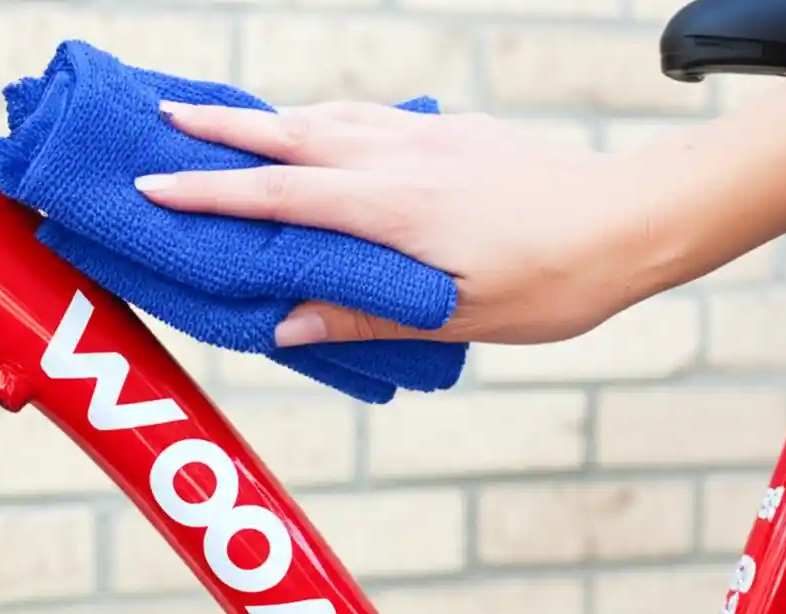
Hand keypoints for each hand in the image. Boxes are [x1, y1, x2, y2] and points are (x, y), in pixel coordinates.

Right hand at [135, 101, 669, 345]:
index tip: (153, 183)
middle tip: (163, 117)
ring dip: (270, 117)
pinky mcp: (453, 131)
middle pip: (289, 135)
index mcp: (391, 209)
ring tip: (228, 120)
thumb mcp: (459, 316)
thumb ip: (366, 315)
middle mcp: (398, 160)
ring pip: (328, 117)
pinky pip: (370, 117)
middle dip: (220, 127)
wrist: (632, 219)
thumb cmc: (554, 278)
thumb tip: (286, 324)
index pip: (279, 196)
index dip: (210, 191)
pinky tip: (325, 128)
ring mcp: (426, 138)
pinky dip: (328, 118)